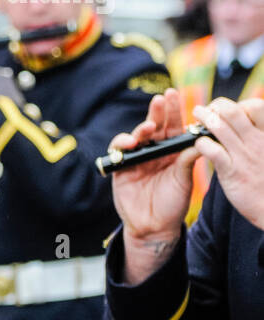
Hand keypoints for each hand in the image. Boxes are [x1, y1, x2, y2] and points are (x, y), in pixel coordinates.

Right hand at [110, 89, 196, 283]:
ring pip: (136, 135)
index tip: (173, 94)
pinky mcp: (121, 167)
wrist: (153, 226)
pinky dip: (122, 143)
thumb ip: (188, 158)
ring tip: (148, 129)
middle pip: (154, 125)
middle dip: (157, 112)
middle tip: (161, 99)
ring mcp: (136, 158)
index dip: (173, 110)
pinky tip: (129, 143)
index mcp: (171, 152)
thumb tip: (201, 138)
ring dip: (141, 128)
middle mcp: (154, 151)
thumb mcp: (184, 179)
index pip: (173, 126)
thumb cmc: (172, 203)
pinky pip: (118, 149)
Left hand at [194, 96, 263, 230]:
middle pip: (233, 112)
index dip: (239, 104)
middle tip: (204, 110)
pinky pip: (212, 150)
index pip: (256, 107)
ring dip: (203, 118)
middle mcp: (257, 142)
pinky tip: (198, 144)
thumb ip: (255, 137)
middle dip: (215, 106)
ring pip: (219, 126)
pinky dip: (201, 142)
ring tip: (196, 116)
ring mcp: (244, 155)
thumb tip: (240, 121)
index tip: (228, 110)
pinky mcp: (231, 171)